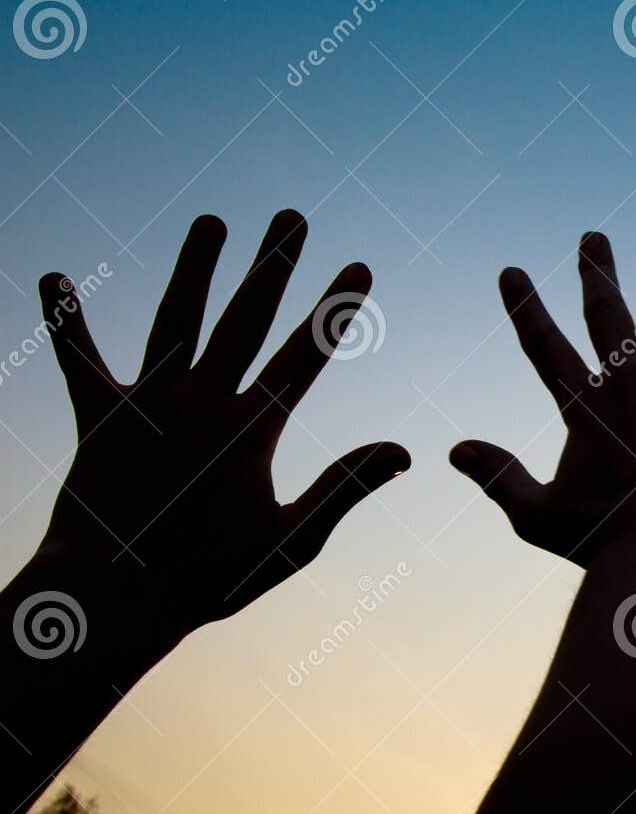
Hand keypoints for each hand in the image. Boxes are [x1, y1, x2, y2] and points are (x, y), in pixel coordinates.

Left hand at [36, 210, 409, 640]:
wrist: (110, 598)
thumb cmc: (207, 580)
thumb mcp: (292, 542)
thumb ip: (345, 487)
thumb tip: (404, 450)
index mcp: (251, 430)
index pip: (306, 356)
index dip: (335, 308)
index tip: (358, 266)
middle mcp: (200, 402)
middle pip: (244, 318)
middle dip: (273, 264)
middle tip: (292, 215)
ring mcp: (146, 404)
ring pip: (176, 320)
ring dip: (195, 267)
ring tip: (212, 222)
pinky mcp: (96, 417)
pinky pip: (78, 361)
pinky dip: (66, 321)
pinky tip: (53, 278)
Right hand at [449, 228, 635, 564]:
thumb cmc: (608, 538)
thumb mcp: (537, 515)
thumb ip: (498, 478)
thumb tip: (452, 451)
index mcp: (584, 406)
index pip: (544, 345)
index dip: (525, 307)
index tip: (511, 271)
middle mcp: (629, 381)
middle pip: (607, 312)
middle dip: (597, 271)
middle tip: (593, 236)